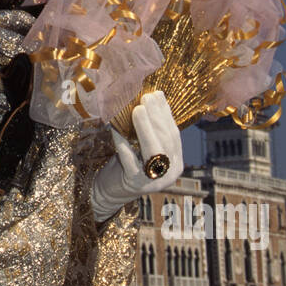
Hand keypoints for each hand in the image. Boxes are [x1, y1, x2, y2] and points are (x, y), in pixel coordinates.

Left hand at [90, 90, 182, 222]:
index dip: (166, 114)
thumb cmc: (128, 163)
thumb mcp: (142, 146)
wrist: (110, 190)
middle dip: (156, 117)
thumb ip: (151, 129)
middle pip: (166, 142)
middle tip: (147, 98)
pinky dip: (123, 142)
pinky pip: (129, 160)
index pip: (173, 135)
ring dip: (145, 128)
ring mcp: (153, 181)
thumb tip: (153, 96)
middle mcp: (169, 174)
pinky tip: (116, 129)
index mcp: (176, 163)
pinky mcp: (135, 183)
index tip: (157, 94)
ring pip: (153, 151)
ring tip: (137, 109)